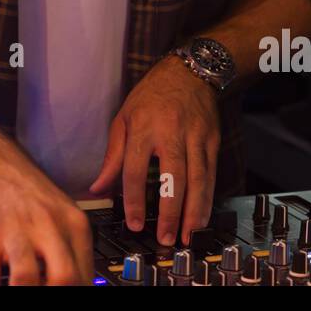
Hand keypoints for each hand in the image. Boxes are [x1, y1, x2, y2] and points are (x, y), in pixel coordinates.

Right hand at [0, 145, 94, 285]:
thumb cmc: (29, 198)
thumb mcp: (63, 216)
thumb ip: (73, 253)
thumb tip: (80, 285)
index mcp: (74, 224)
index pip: (85, 276)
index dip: (75, 294)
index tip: (67, 296)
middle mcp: (47, 225)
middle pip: (63, 278)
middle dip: (53, 295)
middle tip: (43, 296)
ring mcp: (14, 230)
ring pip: (25, 279)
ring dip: (23, 292)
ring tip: (20, 291)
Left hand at [89, 54, 220, 247]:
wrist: (190, 72)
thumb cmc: (151, 96)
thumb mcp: (124, 118)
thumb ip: (113, 156)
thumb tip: (97, 188)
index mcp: (143, 127)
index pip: (135, 170)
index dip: (133, 200)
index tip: (134, 224)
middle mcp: (171, 133)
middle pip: (172, 179)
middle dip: (170, 213)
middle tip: (166, 239)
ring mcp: (195, 137)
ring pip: (197, 180)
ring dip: (193, 212)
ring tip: (187, 237)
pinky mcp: (212, 141)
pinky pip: (211, 175)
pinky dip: (208, 200)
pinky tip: (202, 218)